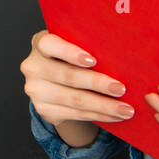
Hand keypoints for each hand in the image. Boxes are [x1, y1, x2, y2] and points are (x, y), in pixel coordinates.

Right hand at [20, 30, 135, 125]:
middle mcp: (33, 66)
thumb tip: (121, 52)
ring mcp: (36, 90)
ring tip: (126, 109)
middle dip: (98, 83)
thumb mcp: (73, 44)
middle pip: (68, 75)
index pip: (50, 44)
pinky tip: (115, 115)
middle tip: (121, 89)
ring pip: (75, 99)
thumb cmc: (71, 56)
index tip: (93, 60)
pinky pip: (76, 114)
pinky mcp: (44, 110)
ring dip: (104, 106)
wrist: (55, 81)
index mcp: (40, 43)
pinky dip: (99, 115)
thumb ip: (86, 44)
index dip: (70, 52)